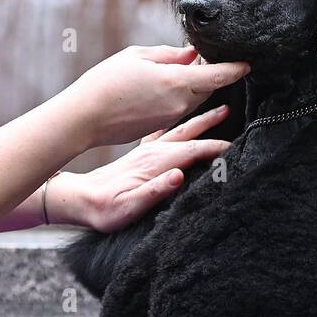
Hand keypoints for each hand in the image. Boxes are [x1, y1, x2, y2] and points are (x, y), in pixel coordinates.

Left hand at [47, 104, 232, 231]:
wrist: (78, 200)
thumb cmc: (105, 209)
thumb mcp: (129, 206)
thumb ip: (154, 191)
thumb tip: (179, 176)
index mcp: (155, 162)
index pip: (194, 151)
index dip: (217, 148)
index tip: (238, 145)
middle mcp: (153, 152)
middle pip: (189, 133)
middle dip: (212, 122)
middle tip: (233, 108)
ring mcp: (147, 151)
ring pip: (179, 129)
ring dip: (200, 119)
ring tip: (220, 108)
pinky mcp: (140, 154)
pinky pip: (163, 133)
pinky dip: (177, 124)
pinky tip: (182, 118)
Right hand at [63, 45, 248, 148]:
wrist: (84, 119)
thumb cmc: (106, 82)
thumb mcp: (137, 57)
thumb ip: (169, 55)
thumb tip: (192, 54)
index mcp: (176, 82)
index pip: (218, 76)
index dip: (235, 68)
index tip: (247, 62)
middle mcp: (179, 104)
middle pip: (208, 88)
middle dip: (213, 74)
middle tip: (207, 56)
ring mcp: (170, 118)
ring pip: (194, 99)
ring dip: (196, 85)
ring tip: (187, 68)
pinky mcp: (160, 127)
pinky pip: (180, 109)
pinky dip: (182, 96)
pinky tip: (168, 86)